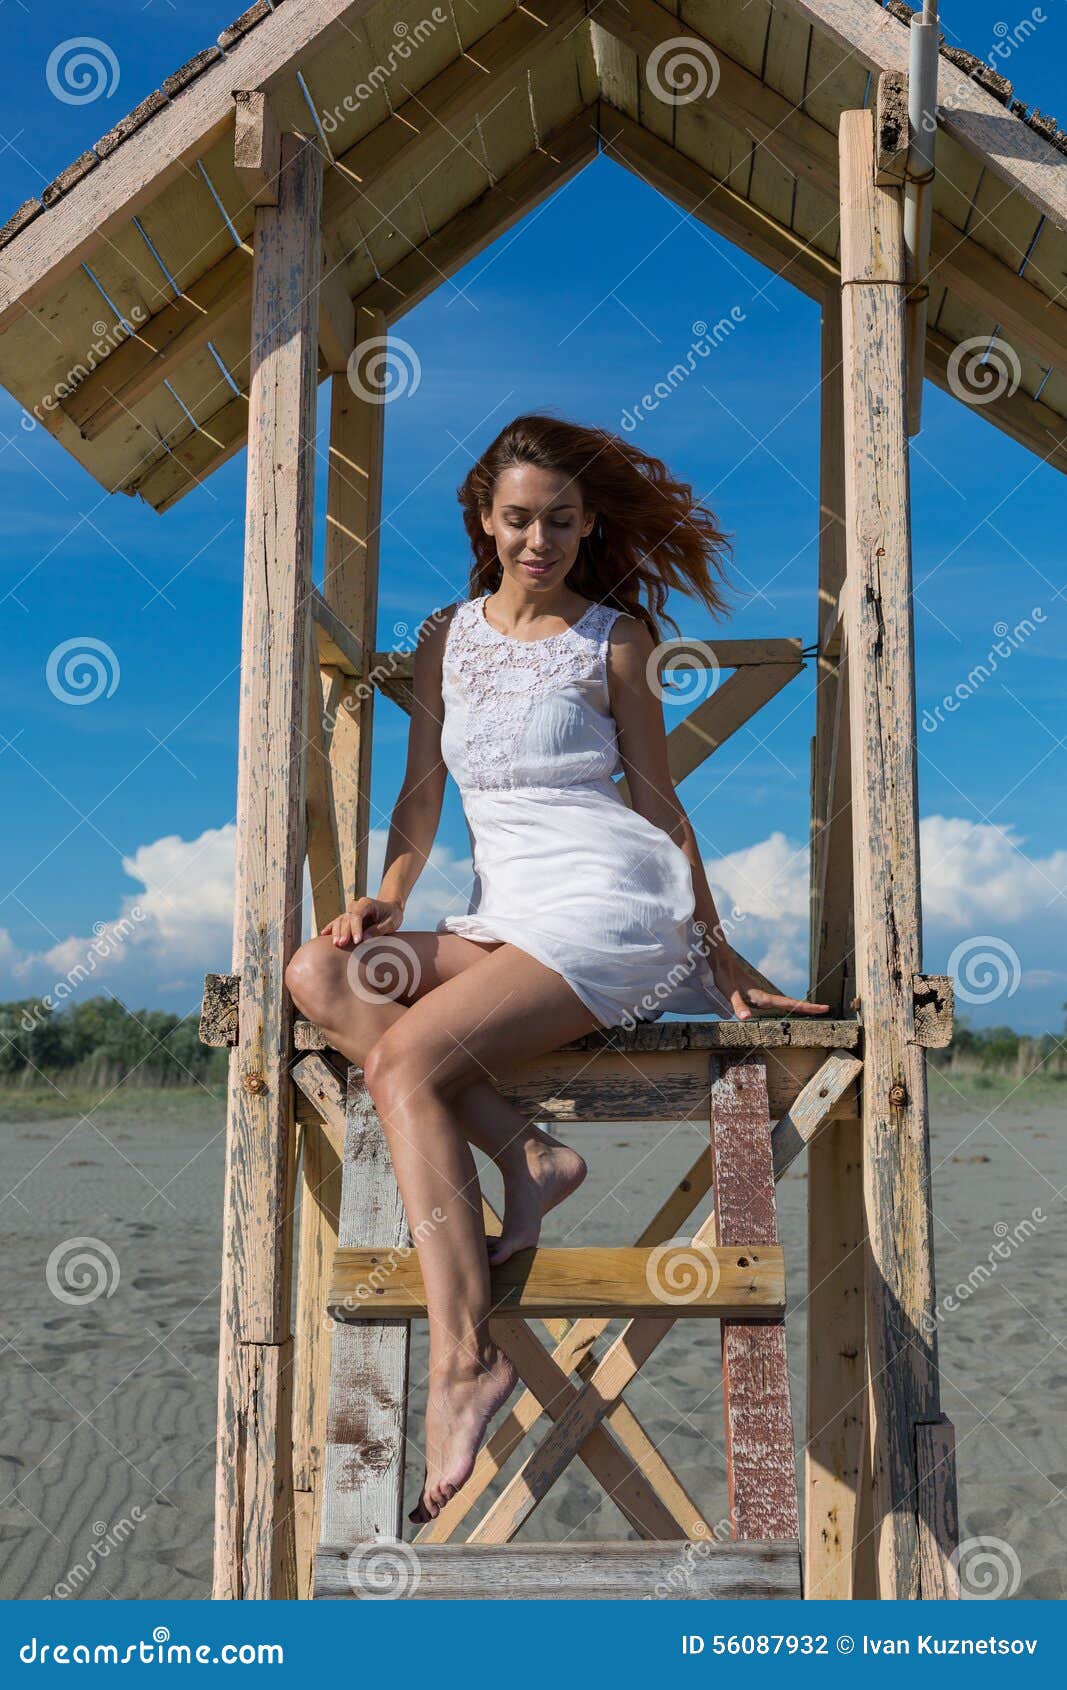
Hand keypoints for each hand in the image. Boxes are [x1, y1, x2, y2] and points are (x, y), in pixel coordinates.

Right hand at [320, 896, 403, 948]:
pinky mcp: (348, 918)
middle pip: (346, 919)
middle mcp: (355, 906)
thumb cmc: (393, 915)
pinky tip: (323, 934)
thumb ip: (379, 929)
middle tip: (342, 944)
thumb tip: (365, 938)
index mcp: (366, 903)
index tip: (357, 941)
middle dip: (344, 932)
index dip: (355, 928)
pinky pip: (337, 922)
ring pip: (339, 920)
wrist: (390, 908)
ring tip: (336, 944)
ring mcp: (350, 912)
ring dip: (336, 932)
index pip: (357, 915)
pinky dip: (330, 928)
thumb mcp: (391, 922)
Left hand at [705, 934, 830, 1022]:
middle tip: (825, 1009)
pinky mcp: (753, 995)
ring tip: (811, 1010)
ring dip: (798, 1006)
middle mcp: (764, 996)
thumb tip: (746, 1019)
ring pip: (783, 1002)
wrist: (720, 961)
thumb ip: (737, 1006)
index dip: (806, 1007)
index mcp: (762, 997)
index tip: (824, 1008)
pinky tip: (783, 1008)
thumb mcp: (729, 993)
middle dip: (807, 1007)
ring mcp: (760, 995)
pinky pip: (774, 1002)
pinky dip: (785, 1005)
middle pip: (790, 1003)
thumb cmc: (724, 977)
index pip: (789, 1004)